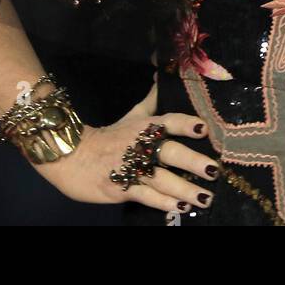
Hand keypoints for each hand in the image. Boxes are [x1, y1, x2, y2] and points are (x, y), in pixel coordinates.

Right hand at [34, 79, 219, 215]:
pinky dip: (162, 203)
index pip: (168, 122)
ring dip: (184, 190)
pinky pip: (145, 197)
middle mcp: (140, 146)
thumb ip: (153, 101)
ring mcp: (130, 169)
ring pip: (162, 180)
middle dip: (193, 161)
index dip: (185, 124)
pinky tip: (178, 208)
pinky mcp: (120, 190)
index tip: (203, 129)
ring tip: (205, 198)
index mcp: (145, 127)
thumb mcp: (131, 115)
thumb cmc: (108, 137)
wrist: (70, 156)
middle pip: (169, 152)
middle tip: (214, 171)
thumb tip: (164, 76)